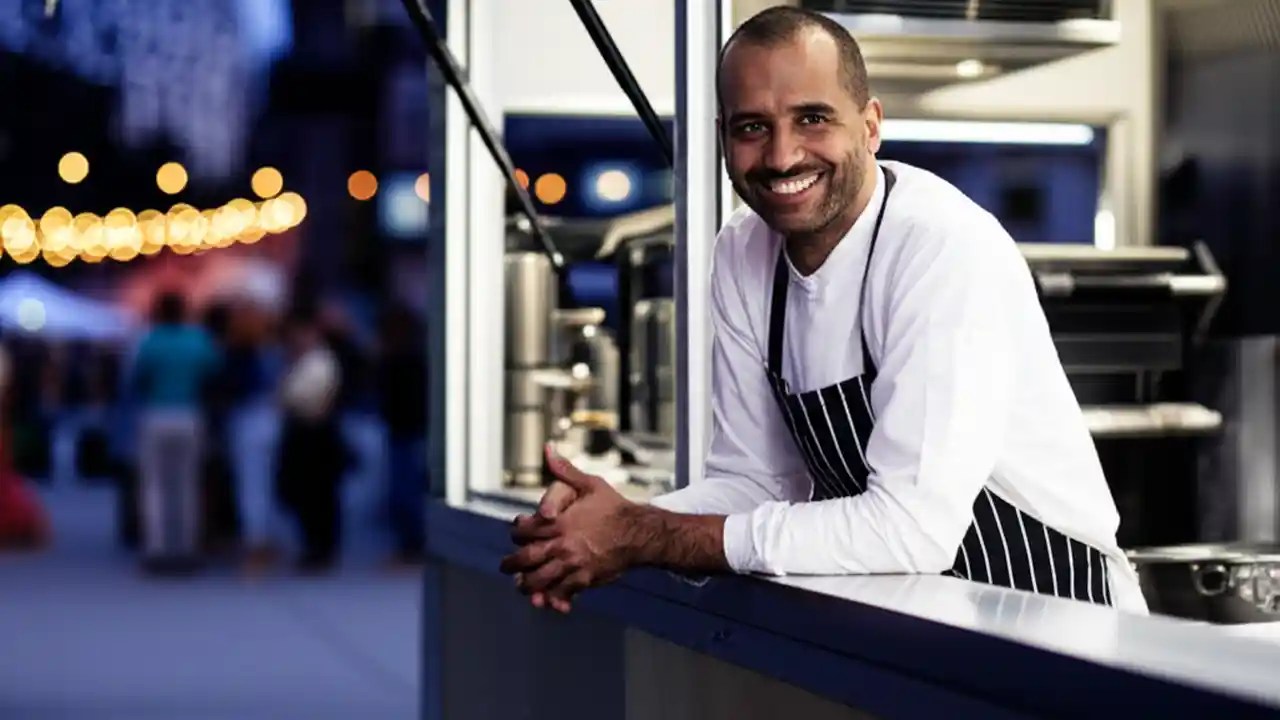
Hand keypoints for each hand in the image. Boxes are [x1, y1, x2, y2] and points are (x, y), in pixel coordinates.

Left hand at [501, 447, 636, 612]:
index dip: (516, 533)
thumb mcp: (589, 484)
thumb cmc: (614, 507)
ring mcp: (572, 565)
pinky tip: (549, 600)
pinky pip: (562, 592)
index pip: (524, 531)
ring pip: (540, 580)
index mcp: (558, 522)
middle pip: (525, 559)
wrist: (639, 533)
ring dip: (528, 585)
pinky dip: (553, 598)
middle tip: (506, 567)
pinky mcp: (584, 580)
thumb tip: (548, 448)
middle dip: (512, 565)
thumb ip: (564, 470)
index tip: (516, 535)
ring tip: (523, 586)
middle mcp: (562, 545)